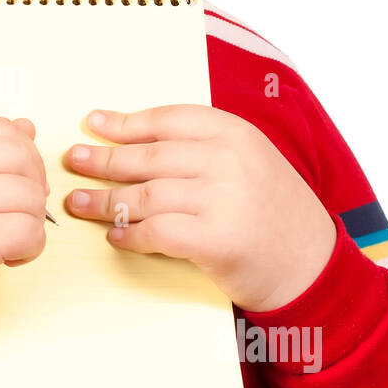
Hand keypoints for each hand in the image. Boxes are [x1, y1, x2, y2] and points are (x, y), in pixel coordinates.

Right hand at [0, 114, 49, 337]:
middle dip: (33, 185)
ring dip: (31, 222)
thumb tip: (28, 128)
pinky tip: (6, 258)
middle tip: (17, 212)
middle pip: (20, 155)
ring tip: (6, 241)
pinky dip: (30, 249)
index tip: (13, 179)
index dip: (19, 152)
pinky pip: (31, 231)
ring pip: (32, 194)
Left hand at [62, 105, 337, 313]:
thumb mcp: (251, 163)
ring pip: (145, 195)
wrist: (313, 267)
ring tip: (79, 204)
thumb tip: (139, 141)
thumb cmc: (275, 215)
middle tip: (74, 161)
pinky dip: (130, 235)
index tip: (93, 123)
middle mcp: (228, 160)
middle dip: (104, 160)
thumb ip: (207, 149)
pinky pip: (156, 232)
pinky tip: (115, 236)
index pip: (168, 120)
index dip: (126, 122)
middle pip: (148, 157)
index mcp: (236, 134)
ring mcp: (222, 199)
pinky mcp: (215, 240)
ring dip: (105, 201)